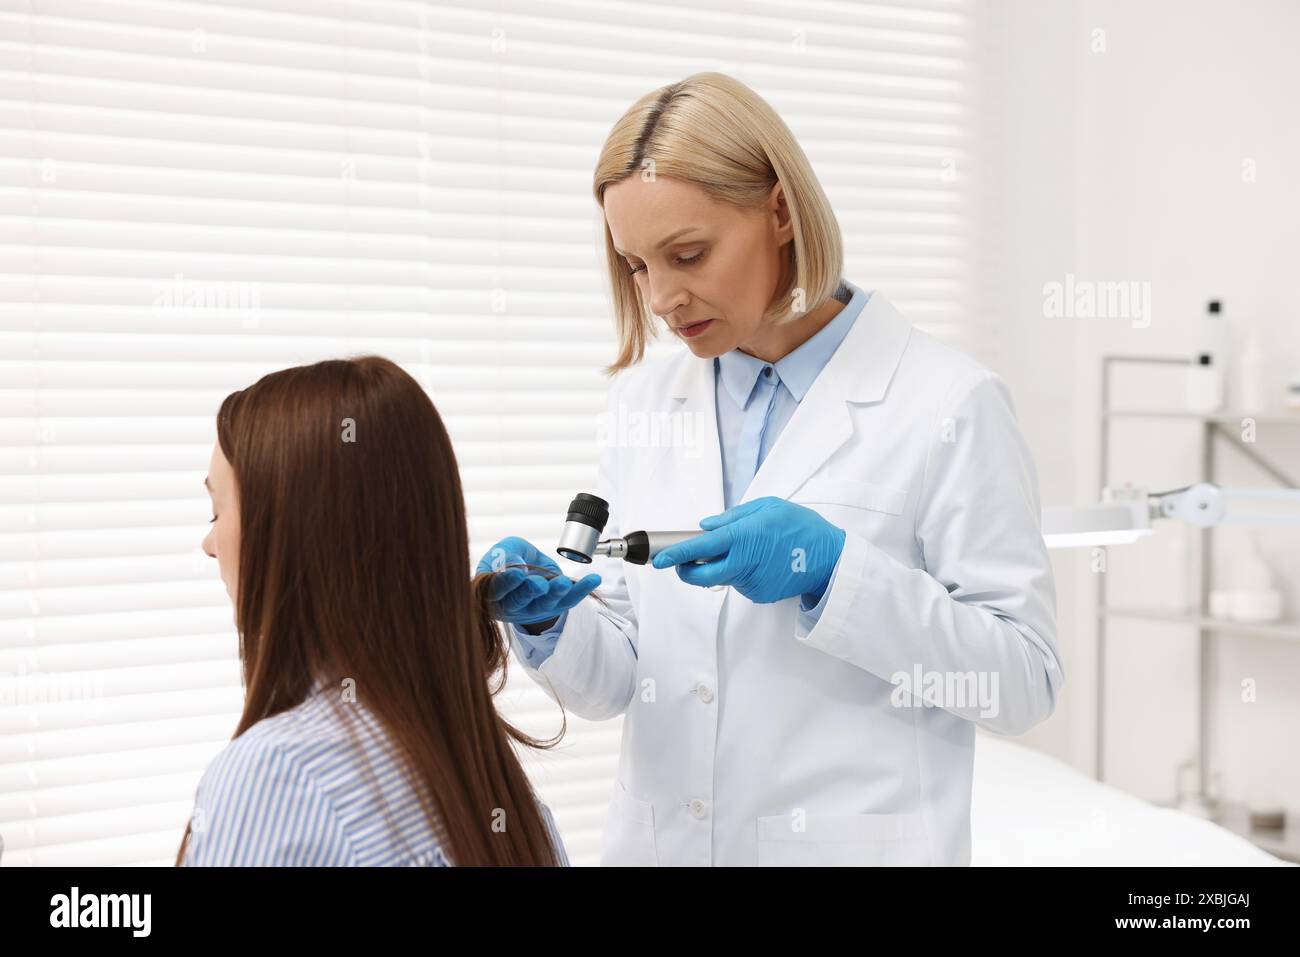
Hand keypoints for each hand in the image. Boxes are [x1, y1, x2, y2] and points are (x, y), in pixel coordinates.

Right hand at [475, 536, 600, 625]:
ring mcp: (534, 609)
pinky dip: (582, 589)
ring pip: (545, 603)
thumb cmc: (507, 558)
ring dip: (556, 593)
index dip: (506, 582)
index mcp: (492, 592)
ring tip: (564, 583)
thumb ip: (505, 556)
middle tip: (540, 584)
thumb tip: (515, 566)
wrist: (524, 568)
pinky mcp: (555, 607)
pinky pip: (570, 600)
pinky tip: (594, 579)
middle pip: (520, 601)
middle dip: (531, 591)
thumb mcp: (503, 550)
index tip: (517, 572)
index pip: (496, 589)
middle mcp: (511, 606)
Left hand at [650, 497, 844, 604]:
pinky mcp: (759, 594)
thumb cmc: (801, 527)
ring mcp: (751, 582)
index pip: (700, 548)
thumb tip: (707, 526)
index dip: (677, 554)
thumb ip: (733, 516)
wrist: (831, 558)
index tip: (659, 559)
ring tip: (752, 549)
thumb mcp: (768, 507)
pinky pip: (739, 583)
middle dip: (687, 570)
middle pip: (701, 576)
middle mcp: (744, 562)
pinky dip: (741, 573)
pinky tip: (763, 562)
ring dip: (722, 566)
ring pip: (722, 577)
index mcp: (744, 536)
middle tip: (686, 561)